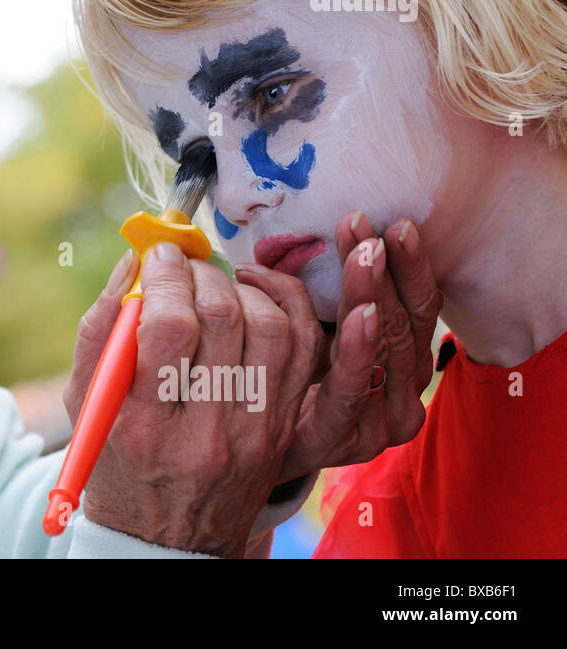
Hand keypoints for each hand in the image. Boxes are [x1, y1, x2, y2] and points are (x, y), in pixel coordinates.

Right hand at [64, 242, 322, 557]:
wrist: (163, 539)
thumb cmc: (113, 457)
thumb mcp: (87, 400)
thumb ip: (102, 327)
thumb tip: (132, 262)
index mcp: (143, 426)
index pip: (170, 328)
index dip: (167, 276)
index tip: (157, 255)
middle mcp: (204, 435)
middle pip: (223, 321)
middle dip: (202, 273)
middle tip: (184, 262)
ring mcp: (252, 436)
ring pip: (270, 330)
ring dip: (244, 288)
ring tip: (217, 281)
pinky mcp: (282, 432)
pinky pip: (302, 353)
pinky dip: (284, 311)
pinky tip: (255, 298)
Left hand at [235, 211, 441, 483]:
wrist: (254, 447)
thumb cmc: (289, 379)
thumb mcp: (312, 328)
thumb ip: (316, 291)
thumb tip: (299, 235)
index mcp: (404, 363)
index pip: (419, 307)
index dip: (410, 266)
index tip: (395, 224)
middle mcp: (403, 393)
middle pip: (406, 322)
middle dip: (386, 270)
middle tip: (367, 228)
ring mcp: (378, 421)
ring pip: (384, 347)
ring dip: (371, 294)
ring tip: (365, 254)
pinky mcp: (341, 436)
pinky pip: (351, 387)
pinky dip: (357, 348)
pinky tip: (362, 314)